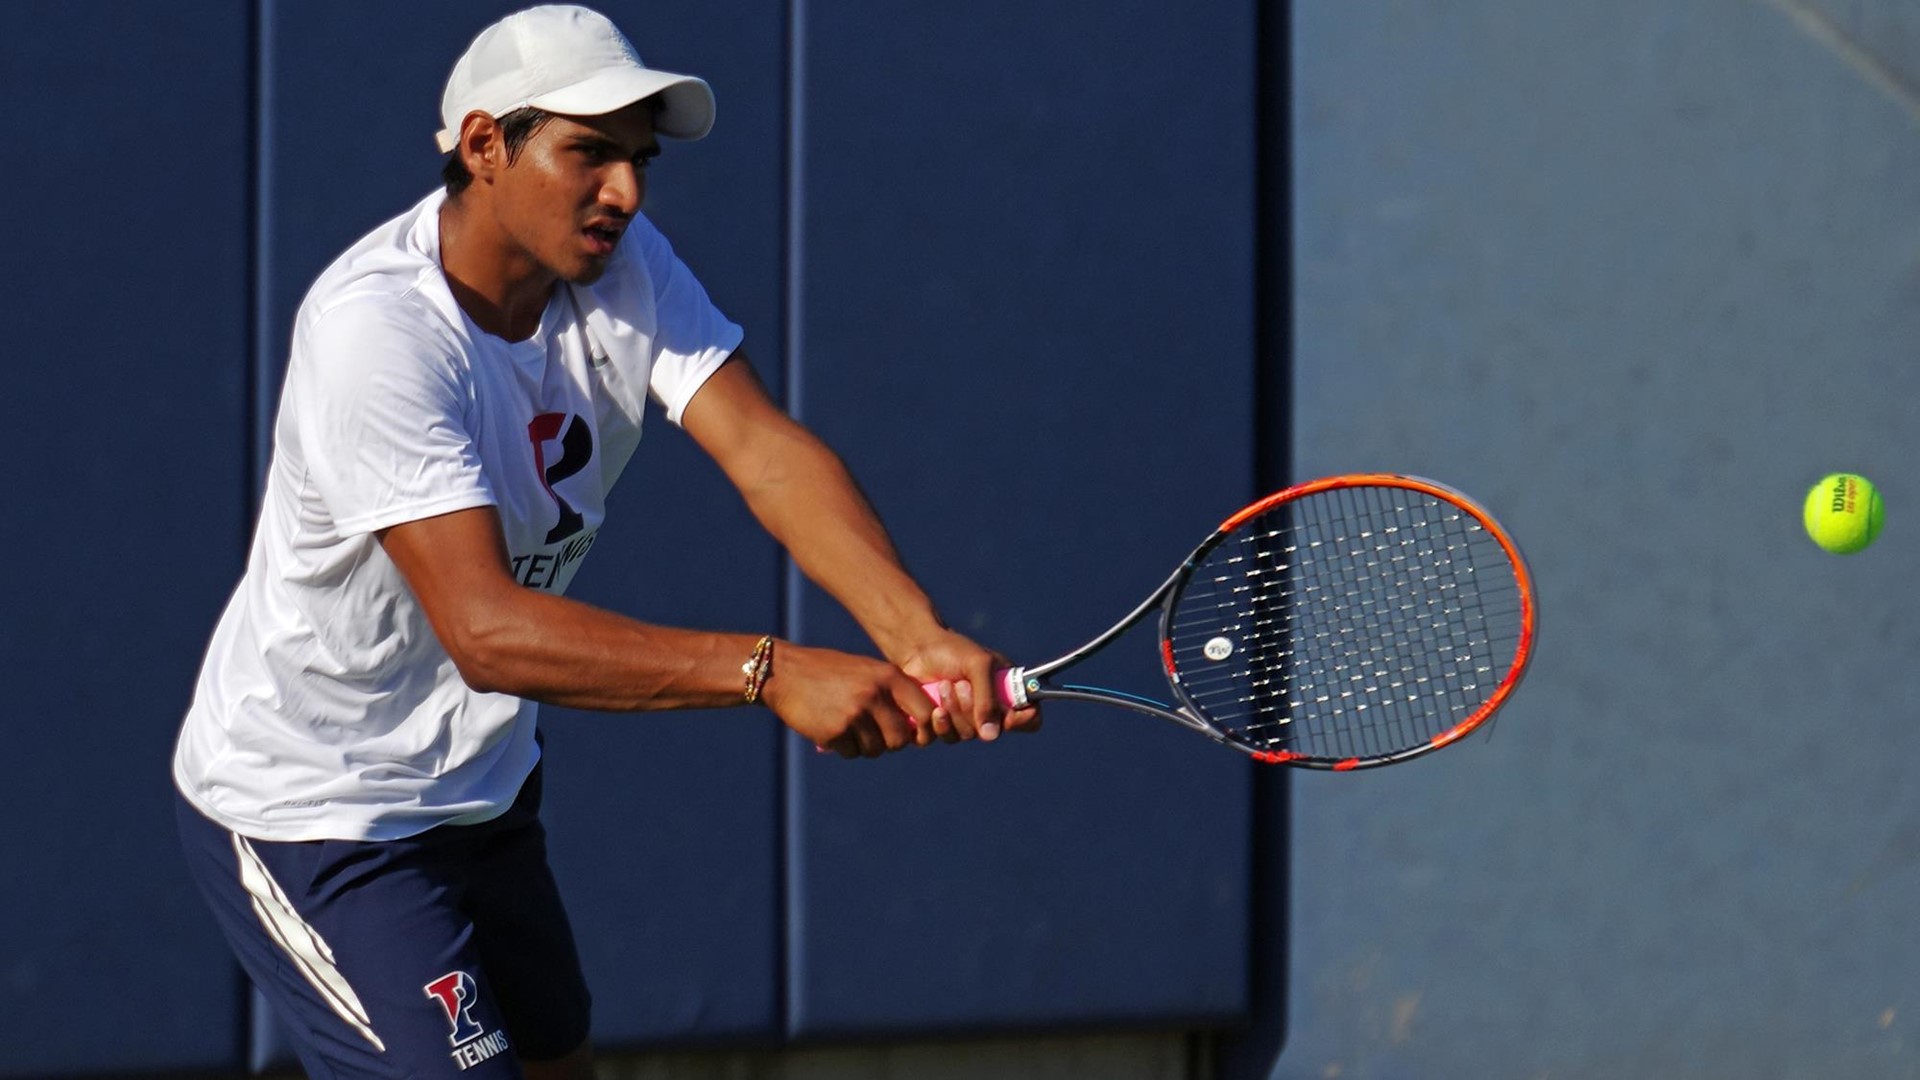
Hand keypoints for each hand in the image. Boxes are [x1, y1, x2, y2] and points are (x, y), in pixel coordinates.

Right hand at [758, 642, 932, 758]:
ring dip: (866, 746)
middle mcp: (875, 695)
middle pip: (901, 739)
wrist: (784, 672)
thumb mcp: (866, 670)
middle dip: (891, 743)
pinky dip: (845, 748)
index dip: (923, 728)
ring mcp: (854, 714)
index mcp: (888, 676)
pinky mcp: (835, 732)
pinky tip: (833, 729)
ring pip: (876, 749)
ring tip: (850, 728)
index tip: (912, 732)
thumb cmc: (829, 672)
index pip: (924, 711)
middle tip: (876, 735)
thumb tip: (916, 729)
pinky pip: (852, 753)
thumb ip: (891, 693)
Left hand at [896, 628, 1041, 744]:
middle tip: (961, 684)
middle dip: (973, 709)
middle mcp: (989, 710)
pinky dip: (939, 723)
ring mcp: (966, 721)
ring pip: (967, 735)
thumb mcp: (978, 664)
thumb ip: (988, 698)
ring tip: (944, 685)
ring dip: (954, 711)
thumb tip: (990, 735)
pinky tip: (934, 706)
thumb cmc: (953, 650)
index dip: (1023, 722)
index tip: (1008, 716)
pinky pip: (945, 738)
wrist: (917, 649)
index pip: (1029, 719)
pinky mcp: (944, 726)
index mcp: (1007, 693)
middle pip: (992, 731)